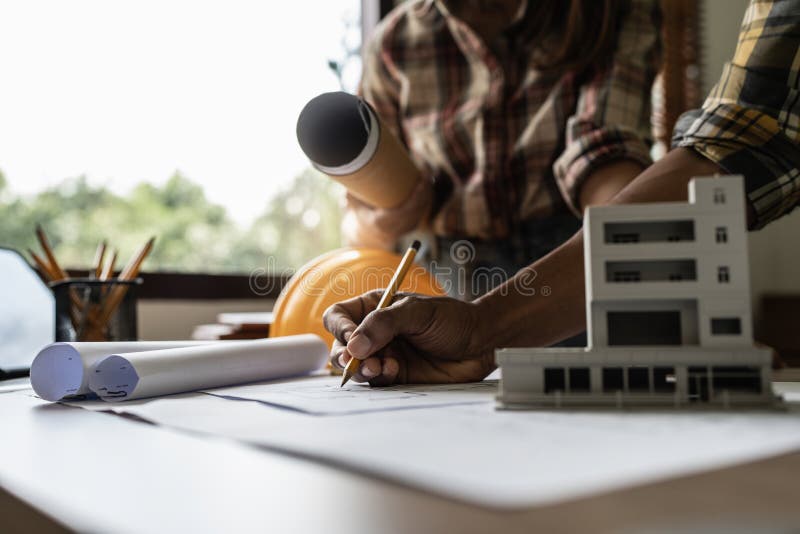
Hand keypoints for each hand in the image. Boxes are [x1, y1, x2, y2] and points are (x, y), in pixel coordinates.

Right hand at [322, 290, 494, 385]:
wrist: (480, 343)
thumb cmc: (452, 319)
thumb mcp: (417, 312)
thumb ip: (384, 324)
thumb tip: (354, 346)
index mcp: (374, 307)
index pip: (339, 316)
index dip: (340, 328)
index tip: (352, 340)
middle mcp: (373, 332)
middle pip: (340, 346)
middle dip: (346, 356)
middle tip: (358, 361)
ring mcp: (383, 355)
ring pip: (355, 368)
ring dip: (362, 370)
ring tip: (380, 366)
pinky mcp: (394, 375)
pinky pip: (375, 382)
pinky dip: (379, 378)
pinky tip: (395, 370)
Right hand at [346, 177, 431, 238]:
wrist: (367, 234)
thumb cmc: (361, 214)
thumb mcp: (353, 204)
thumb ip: (350, 193)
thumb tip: (348, 177)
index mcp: (383, 223)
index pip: (406, 209)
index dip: (417, 196)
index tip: (420, 180)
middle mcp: (396, 228)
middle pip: (417, 207)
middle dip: (424, 189)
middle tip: (424, 171)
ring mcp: (406, 228)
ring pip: (422, 209)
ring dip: (427, 191)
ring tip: (426, 174)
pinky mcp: (412, 226)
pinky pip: (422, 210)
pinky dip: (426, 197)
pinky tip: (428, 184)